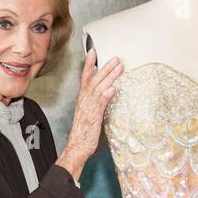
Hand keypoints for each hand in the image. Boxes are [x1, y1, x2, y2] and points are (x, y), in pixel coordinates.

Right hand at [58, 48, 122, 180]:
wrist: (77, 146)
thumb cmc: (83, 132)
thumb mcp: (91, 114)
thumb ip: (98, 102)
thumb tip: (108, 93)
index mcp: (82, 99)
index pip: (85, 77)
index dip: (89, 64)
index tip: (93, 51)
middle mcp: (84, 101)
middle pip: (94, 79)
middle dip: (105, 68)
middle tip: (116, 58)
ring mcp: (89, 108)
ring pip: (100, 88)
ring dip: (110, 77)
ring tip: (120, 68)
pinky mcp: (94, 117)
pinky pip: (101, 104)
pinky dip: (107, 95)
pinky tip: (114, 89)